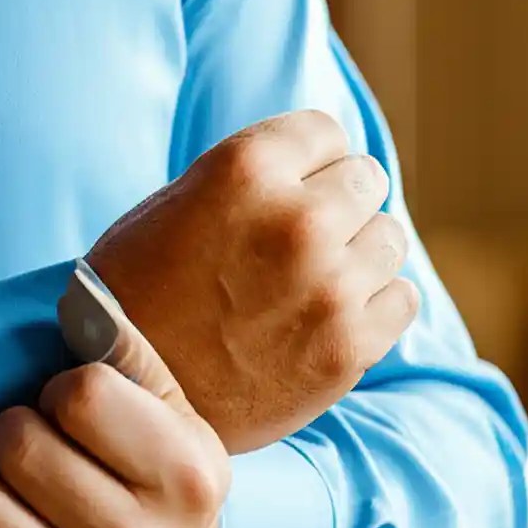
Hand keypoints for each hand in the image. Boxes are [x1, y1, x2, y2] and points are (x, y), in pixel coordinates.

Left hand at [0, 354, 228, 527]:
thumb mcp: (168, 422)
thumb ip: (129, 357)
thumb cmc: (154, 486)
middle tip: (33, 448)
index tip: (72, 414)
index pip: (79, 394)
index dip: (61, 393)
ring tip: (5, 489)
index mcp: (186, 475)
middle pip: (20, 444)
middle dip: (14, 434)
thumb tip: (79, 292)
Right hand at [85, 110, 419, 452]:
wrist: (125, 395)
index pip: (326, 131)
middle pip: (366, 178)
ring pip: (390, 238)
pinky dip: (374, 305)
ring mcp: (329, 285)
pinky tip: (327, 317)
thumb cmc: (138, 292)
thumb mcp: (178, 202)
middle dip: (337, 203)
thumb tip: (324, 165)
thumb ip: (253, 176)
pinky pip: (402, 298)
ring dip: (359, 254)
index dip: (306, 162)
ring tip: (312, 281)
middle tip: (299, 241)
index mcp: (246, 168)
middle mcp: (297, 219)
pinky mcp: (349, 345)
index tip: (288, 191)